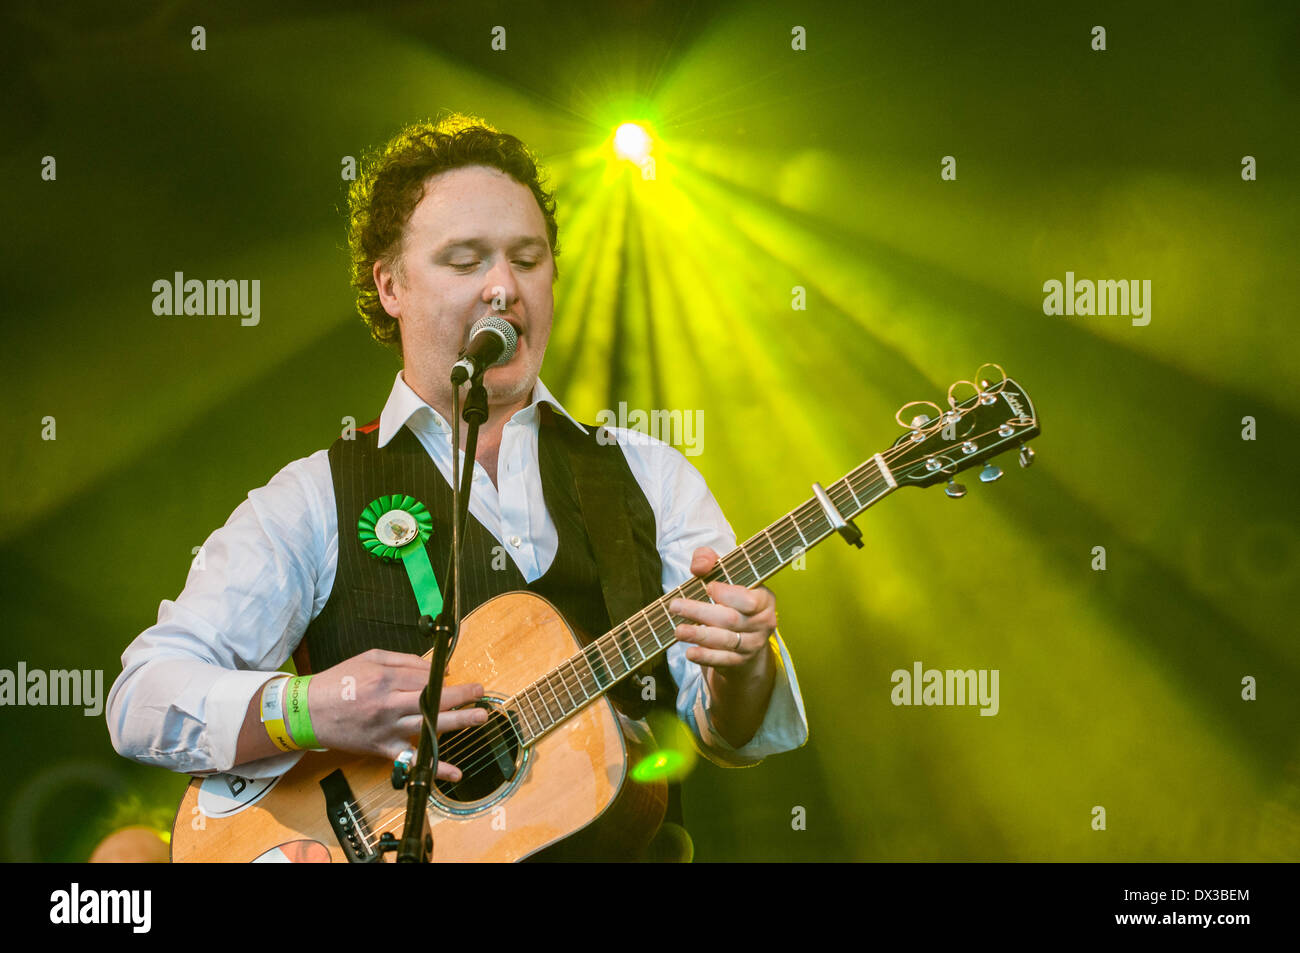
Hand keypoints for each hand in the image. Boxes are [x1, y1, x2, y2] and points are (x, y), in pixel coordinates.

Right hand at [307, 648, 487, 781]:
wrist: (307, 712)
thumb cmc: (339, 682)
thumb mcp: (370, 658)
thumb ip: (405, 660)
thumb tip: (436, 669)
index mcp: (385, 679)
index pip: (425, 678)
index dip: (443, 677)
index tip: (457, 677)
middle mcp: (388, 704)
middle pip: (431, 700)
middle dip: (460, 696)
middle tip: (480, 693)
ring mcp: (387, 729)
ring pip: (428, 726)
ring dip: (458, 722)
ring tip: (479, 718)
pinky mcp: (383, 749)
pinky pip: (411, 760)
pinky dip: (434, 768)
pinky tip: (455, 772)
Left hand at [669, 546, 777, 672]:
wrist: (746, 634)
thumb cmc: (731, 597)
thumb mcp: (724, 573)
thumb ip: (709, 560)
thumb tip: (699, 566)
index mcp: (764, 599)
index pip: (749, 599)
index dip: (728, 594)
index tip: (708, 587)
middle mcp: (763, 622)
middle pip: (730, 619)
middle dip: (700, 613)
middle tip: (675, 606)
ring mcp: (752, 644)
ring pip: (725, 641)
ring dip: (699, 636)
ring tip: (678, 630)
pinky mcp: (740, 661)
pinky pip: (723, 660)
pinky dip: (705, 657)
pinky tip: (689, 652)